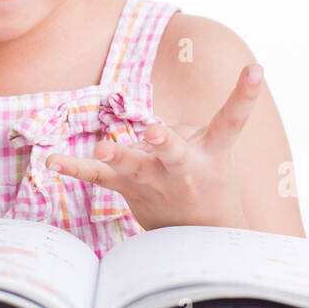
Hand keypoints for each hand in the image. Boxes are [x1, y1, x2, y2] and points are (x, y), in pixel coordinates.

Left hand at [47, 63, 263, 230]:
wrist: (201, 238)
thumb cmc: (207, 180)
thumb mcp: (211, 152)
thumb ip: (186, 128)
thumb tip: (152, 123)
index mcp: (213, 152)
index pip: (233, 119)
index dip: (246, 94)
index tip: (256, 68)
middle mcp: (185, 168)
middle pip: (175, 152)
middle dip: (165, 142)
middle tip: (156, 133)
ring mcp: (156, 181)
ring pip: (136, 167)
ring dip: (120, 157)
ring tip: (104, 149)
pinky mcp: (129, 189)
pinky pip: (99, 178)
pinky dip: (75, 167)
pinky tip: (52, 160)